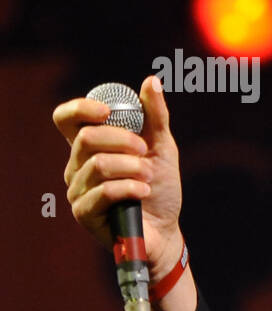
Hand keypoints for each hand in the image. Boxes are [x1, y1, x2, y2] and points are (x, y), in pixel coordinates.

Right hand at [54, 76, 183, 279]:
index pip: (66, 118)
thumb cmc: (160, 188)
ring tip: (149, 177)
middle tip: (147, 153)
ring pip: (97, 165)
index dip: (81, 108)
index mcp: (90, 146)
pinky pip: (104, 191)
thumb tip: (150, 80)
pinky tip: (143, 192)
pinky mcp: (83, 213)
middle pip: (87, 138)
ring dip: (133, 168)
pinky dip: (130, 188)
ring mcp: (77, 190)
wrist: (166, 230)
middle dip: (124, 141)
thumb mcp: (162, 147)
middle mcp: (77, 165)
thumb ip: (155, 116)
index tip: (108, 111)